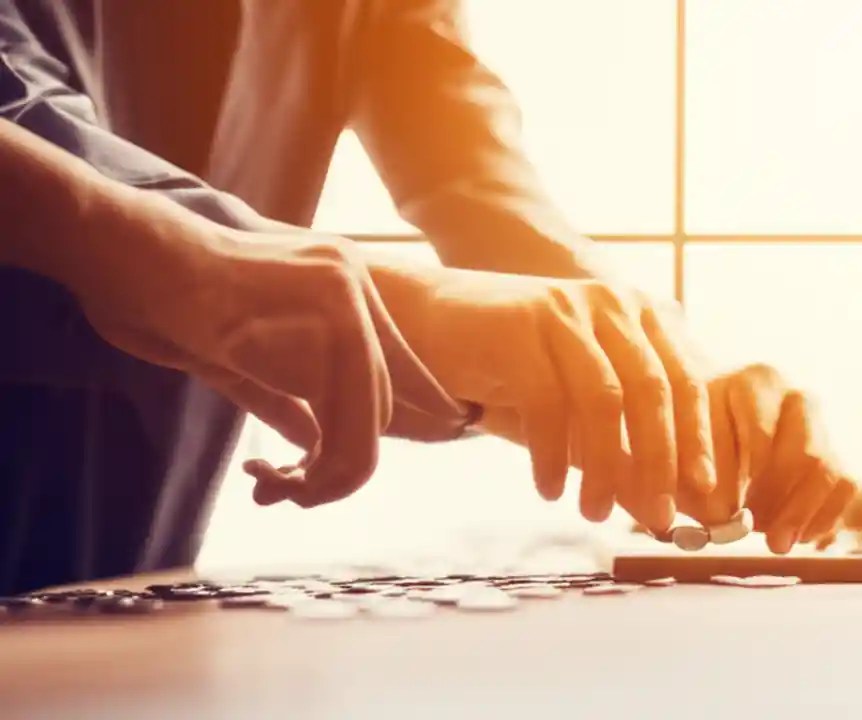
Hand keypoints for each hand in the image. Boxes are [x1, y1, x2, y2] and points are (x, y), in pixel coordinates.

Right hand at [77, 209, 468, 507]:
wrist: (122, 255)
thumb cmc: (163, 300)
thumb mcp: (237, 356)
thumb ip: (283, 392)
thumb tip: (312, 441)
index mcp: (340, 287)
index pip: (400, 362)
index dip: (428, 401)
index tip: (457, 424)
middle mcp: (354, 287)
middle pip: (384, 402)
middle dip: (346, 465)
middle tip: (291, 495)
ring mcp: (343, 297)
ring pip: (369, 416)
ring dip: (326, 478)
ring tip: (273, 492)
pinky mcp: (324, 319)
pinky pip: (340, 414)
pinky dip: (310, 467)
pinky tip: (264, 478)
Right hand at [369, 261, 715, 531]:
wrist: (432, 323)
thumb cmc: (516, 369)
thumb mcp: (577, 403)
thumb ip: (621, 443)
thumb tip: (661, 512)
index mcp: (639, 315)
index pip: (683, 380)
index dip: (697, 437)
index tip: (704, 490)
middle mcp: (611, 304)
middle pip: (651, 390)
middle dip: (659, 461)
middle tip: (657, 517)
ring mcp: (567, 309)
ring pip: (604, 399)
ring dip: (605, 465)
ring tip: (593, 513)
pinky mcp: (523, 325)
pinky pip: (549, 401)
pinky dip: (552, 453)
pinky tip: (548, 488)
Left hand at [677, 364, 856, 553]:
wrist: (713, 451)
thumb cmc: (691, 447)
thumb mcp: (680, 454)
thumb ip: (692, 474)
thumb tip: (721, 512)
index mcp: (754, 382)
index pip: (758, 431)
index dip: (740, 474)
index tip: (719, 510)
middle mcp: (795, 398)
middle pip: (802, 451)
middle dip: (775, 496)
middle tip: (748, 528)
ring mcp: (821, 429)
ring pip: (826, 469)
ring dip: (799, 511)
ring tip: (774, 542)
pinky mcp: (835, 458)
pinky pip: (844, 487)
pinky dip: (822, 518)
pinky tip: (794, 537)